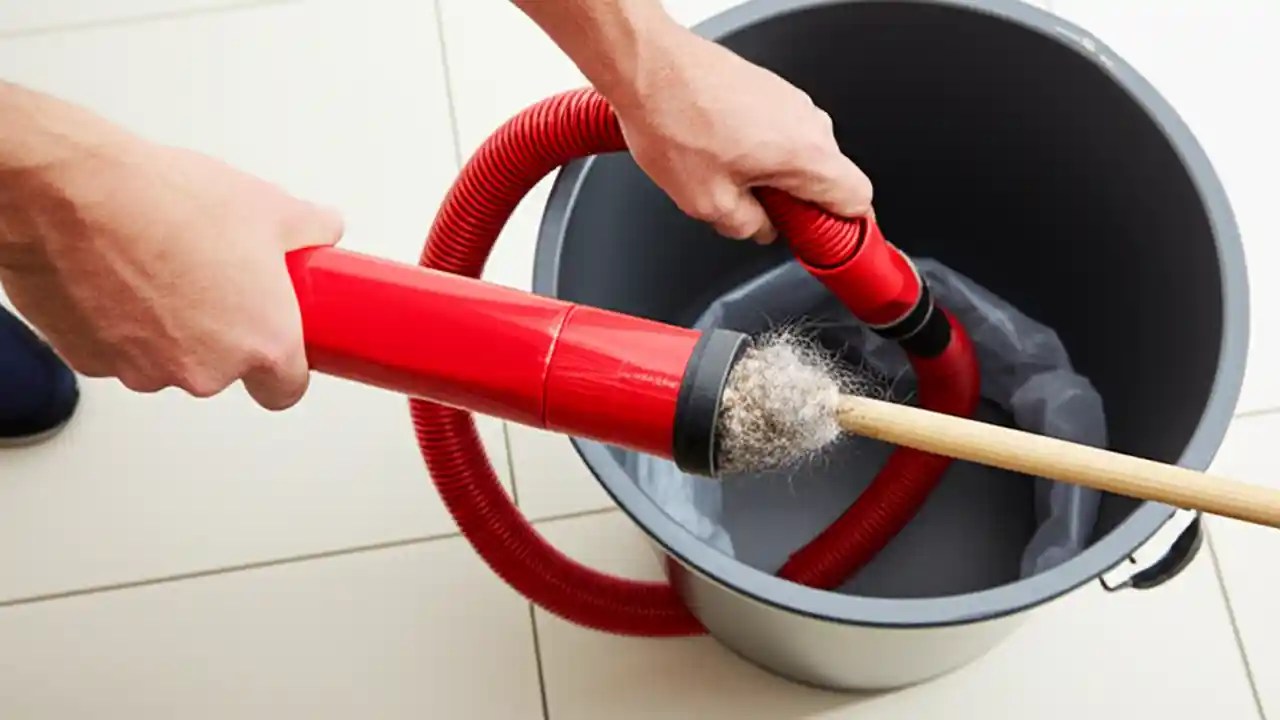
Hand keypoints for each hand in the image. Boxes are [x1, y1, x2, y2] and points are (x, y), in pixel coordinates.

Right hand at [0, 123, 341, 409]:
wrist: (72, 194)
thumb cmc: (164, 202)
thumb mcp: (266, 205)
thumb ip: (310, 228)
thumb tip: (323, 229)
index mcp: (262, 342)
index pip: (286, 390)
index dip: (283, 369)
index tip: (278, 347)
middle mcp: (207, 369)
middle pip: (225, 371)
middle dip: (223, 333)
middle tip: (214, 281)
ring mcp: (147, 370)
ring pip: (170, 361)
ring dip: (171, 329)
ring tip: (163, 268)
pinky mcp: (94, 362)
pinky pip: (121, 351)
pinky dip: (124, 324)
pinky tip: (122, 277)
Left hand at [606, 26, 872, 242]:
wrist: (648, 67)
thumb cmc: (674, 120)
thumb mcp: (707, 202)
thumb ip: (747, 226)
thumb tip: (758, 228)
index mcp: (807, 154)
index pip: (858, 200)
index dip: (848, 229)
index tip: (829, 243)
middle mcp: (808, 123)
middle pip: (827, 179)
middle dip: (797, 205)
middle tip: (760, 216)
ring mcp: (790, 100)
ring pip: (800, 154)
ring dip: (774, 176)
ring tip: (727, 179)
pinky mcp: (770, 89)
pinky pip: (780, 132)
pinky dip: (761, 150)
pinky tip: (721, 155)